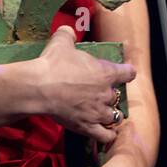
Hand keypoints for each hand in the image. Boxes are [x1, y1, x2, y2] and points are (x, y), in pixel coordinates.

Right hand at [33, 25, 135, 144]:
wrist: (39, 88)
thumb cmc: (52, 64)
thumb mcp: (61, 42)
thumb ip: (68, 34)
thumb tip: (68, 31)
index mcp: (105, 72)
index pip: (127, 73)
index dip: (127, 72)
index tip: (126, 72)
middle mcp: (105, 94)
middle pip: (117, 96)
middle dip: (110, 95)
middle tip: (101, 93)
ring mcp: (97, 112)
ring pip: (114, 116)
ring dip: (111, 115)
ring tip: (105, 113)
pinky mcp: (87, 127)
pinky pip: (105, 135)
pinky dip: (108, 135)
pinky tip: (108, 133)